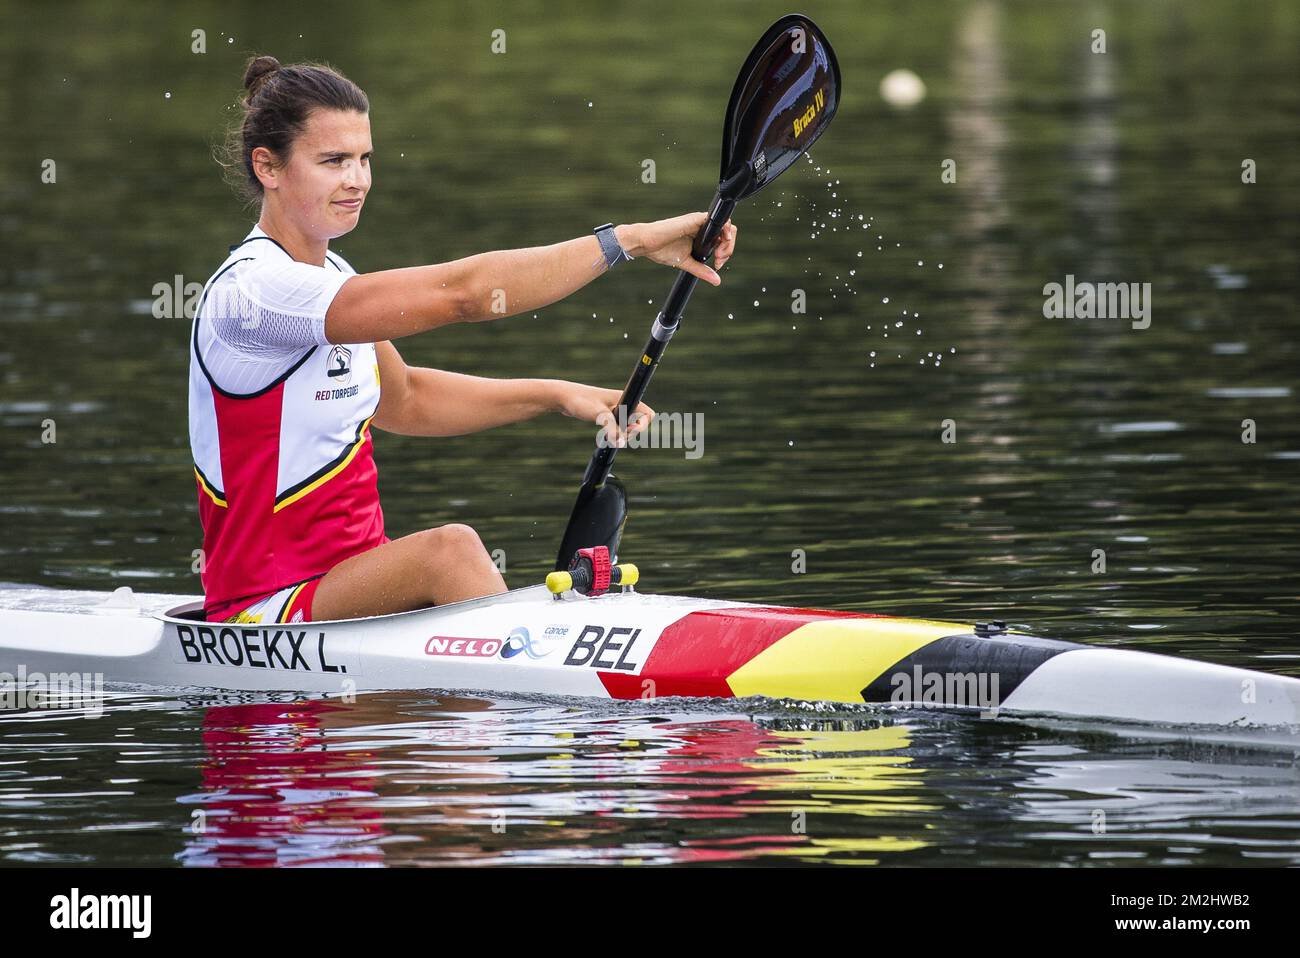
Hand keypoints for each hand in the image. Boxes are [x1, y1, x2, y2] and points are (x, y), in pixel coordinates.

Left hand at [553, 381, 654, 446]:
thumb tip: (621, 443)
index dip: (642, 426)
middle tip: (616, 437)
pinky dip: (614, 435)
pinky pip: (618, 429)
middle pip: (639, 424)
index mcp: (625, 399)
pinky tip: (603, 436)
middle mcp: (623, 404)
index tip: (628, 431)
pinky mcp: (608, 417)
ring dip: (621, 436)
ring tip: (607, 437)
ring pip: (628, 428)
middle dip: (630, 433)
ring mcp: (616, 411)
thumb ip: (612, 429)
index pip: (647, 414)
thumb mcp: (599, 415)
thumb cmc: (581, 401)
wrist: (563, 398)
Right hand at [622, 213, 738, 285]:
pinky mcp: (695, 219)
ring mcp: (700, 222)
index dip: (725, 252)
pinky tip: (722, 240)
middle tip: (719, 261)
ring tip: (718, 255)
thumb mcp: (687, 263)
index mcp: (701, 236)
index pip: (723, 240)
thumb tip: (717, 280)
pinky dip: (724, 229)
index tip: (717, 264)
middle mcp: (702, 228)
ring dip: (728, 241)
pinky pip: (716, 219)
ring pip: (726, 225)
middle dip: (729, 249)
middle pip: (729, 232)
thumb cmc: (662, 250)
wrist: (647, 243)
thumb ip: (702, 270)